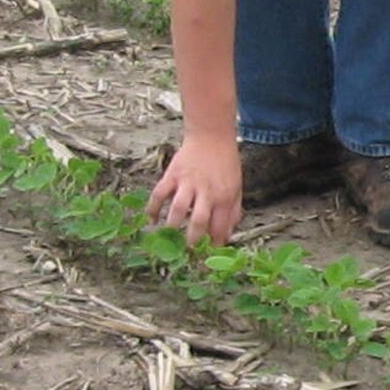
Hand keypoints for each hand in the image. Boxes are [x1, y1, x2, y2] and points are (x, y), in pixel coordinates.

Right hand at [149, 127, 243, 244]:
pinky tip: (152, 220)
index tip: (209, 253)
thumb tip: (228, 233)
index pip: (220, 227)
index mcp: (224, 197)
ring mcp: (188, 183)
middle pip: (198, 222)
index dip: (215, 243)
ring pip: (178, 209)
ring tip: (170, 236)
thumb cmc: (225, 163)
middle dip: (192, 240)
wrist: (211, 136)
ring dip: (172, 226)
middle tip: (187, 250)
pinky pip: (159, 194)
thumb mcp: (237, 187)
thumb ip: (233, 210)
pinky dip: (153, 208)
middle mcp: (206, 191)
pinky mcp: (173, 175)